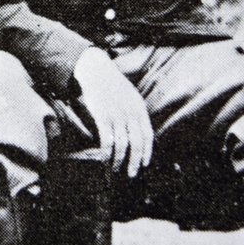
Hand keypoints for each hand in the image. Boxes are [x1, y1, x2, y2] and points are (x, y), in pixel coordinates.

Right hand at [71, 47, 153, 177]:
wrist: (95, 70)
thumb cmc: (111, 84)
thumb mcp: (130, 96)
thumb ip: (135, 112)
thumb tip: (138, 132)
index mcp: (139, 108)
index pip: (147, 135)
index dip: (146, 151)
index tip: (144, 164)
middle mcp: (130, 113)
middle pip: (136, 143)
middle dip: (134, 162)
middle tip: (131, 174)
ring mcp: (116, 115)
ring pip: (122, 145)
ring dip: (119, 160)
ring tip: (114, 168)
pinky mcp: (102, 116)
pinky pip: (107, 140)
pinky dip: (106, 153)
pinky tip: (104, 159)